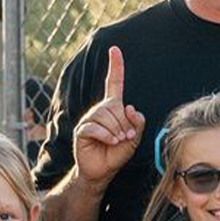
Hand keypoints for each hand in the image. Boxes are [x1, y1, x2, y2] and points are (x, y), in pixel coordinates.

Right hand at [72, 45, 143, 183]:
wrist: (102, 171)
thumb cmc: (117, 153)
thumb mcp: (134, 139)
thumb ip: (137, 124)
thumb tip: (131, 108)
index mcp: (113, 108)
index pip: (114, 83)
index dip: (115, 66)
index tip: (115, 49)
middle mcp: (100, 110)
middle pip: (114, 107)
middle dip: (124, 124)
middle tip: (124, 137)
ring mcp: (90, 119)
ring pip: (105, 116)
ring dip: (116, 131)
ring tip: (117, 141)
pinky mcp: (82, 130)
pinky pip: (96, 127)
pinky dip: (106, 136)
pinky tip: (109, 142)